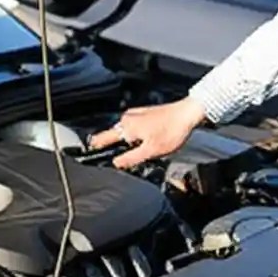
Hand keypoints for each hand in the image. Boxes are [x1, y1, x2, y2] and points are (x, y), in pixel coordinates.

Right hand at [87, 97, 205, 168]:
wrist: (188, 114)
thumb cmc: (172, 130)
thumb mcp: (151, 151)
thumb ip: (131, 158)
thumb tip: (116, 163)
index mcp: (126, 126)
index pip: (104, 138)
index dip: (97, 146)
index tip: (89, 151)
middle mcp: (128, 118)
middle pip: (117, 137)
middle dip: (123, 147)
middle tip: (138, 155)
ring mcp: (137, 113)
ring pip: (127, 132)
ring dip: (133, 141)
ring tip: (151, 146)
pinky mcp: (145, 113)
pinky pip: (136, 127)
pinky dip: (140, 135)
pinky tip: (154, 139)